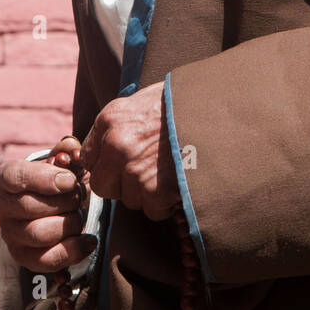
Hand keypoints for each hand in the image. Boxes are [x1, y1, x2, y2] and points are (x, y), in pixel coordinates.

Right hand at [0, 136, 96, 274]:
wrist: (52, 208)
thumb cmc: (55, 180)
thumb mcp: (61, 161)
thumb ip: (67, 150)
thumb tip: (72, 148)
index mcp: (5, 178)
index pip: (14, 176)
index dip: (44, 179)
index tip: (70, 180)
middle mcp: (1, 207)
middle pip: (30, 207)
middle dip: (64, 202)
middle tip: (79, 196)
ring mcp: (9, 234)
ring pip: (38, 234)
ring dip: (69, 224)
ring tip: (80, 215)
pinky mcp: (22, 256)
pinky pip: (46, 260)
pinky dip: (73, 251)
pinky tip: (88, 240)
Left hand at [80, 81, 179, 221]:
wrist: (221, 112)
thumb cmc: (187, 104)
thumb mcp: (147, 99)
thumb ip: (124, 122)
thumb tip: (110, 143)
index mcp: (111, 118)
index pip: (88, 155)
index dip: (106, 164)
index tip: (120, 167)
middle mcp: (116, 144)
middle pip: (102, 185)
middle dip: (121, 186)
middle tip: (146, 176)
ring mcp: (134, 169)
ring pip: (129, 200)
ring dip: (148, 194)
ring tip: (170, 173)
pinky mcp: (156, 190)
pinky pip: (153, 210)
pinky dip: (167, 204)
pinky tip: (180, 183)